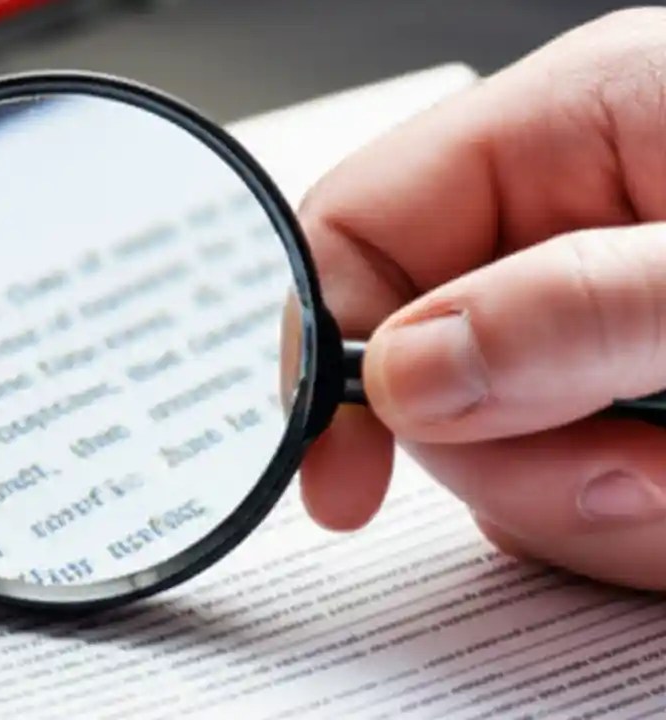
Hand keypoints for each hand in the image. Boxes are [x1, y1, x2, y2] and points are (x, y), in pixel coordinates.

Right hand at [296, 8, 665, 590]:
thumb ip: (573, 308)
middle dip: (506, 452)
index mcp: (577, 129)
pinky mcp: (648, 407)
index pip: (357, 224)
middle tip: (630, 468)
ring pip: (503, 453)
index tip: (337, 474)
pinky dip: (642, 530)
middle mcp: (578, 228)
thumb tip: (407, 374)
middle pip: (423, 366)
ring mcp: (609, 329)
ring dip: (596, 501)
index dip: (320, 349)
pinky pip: (582, 498)